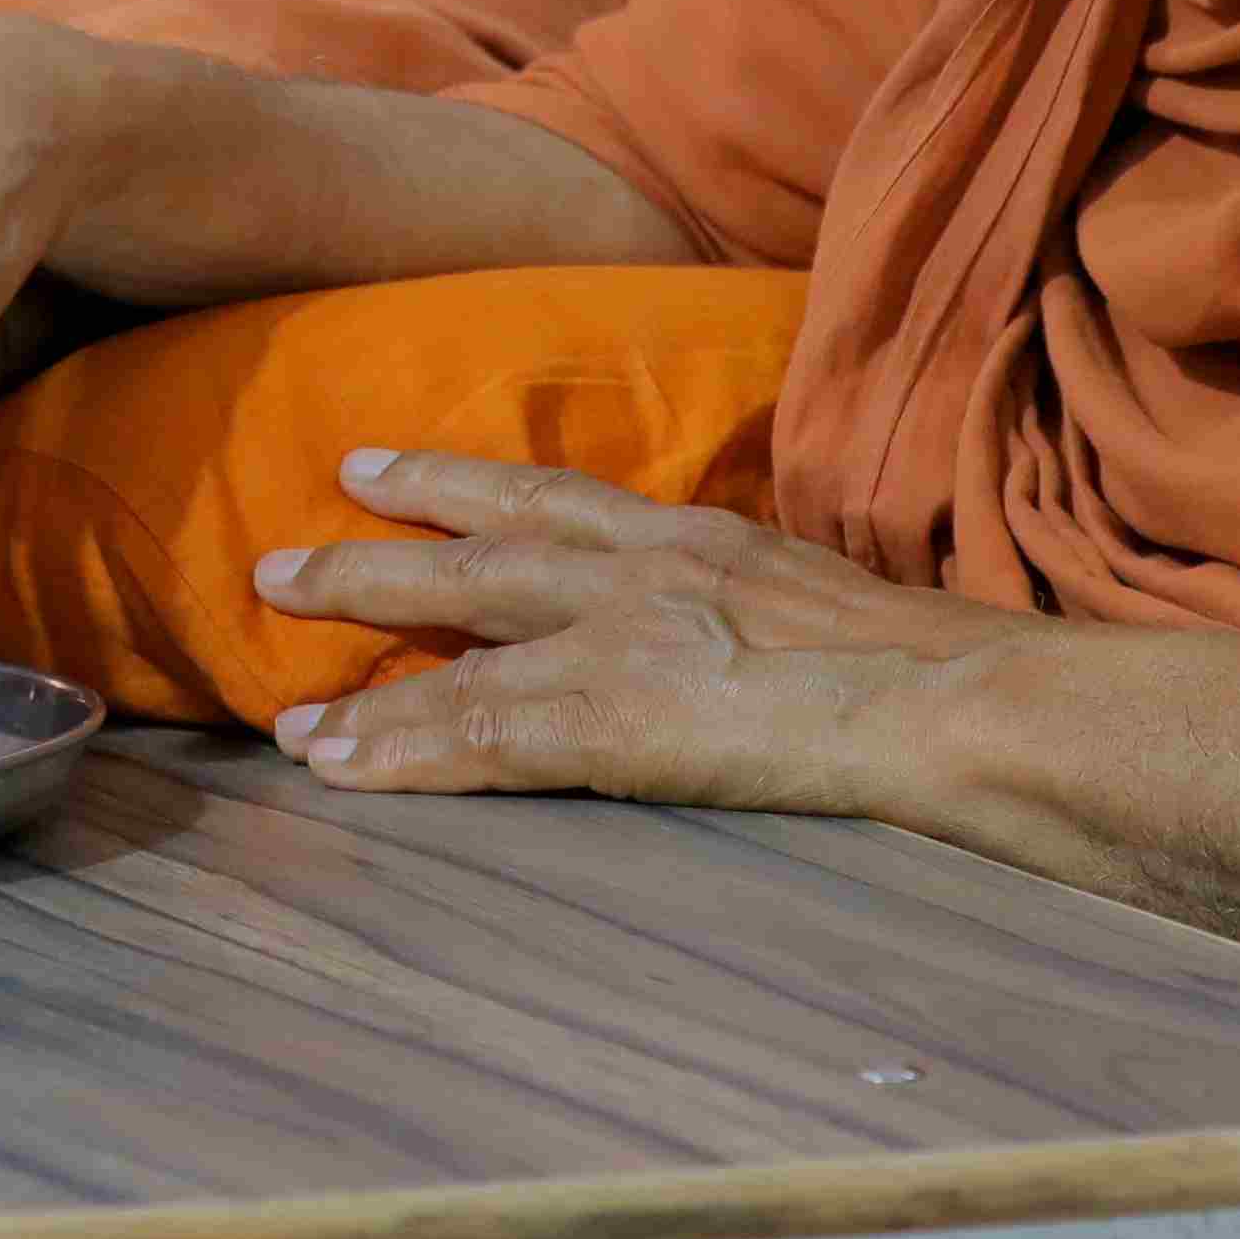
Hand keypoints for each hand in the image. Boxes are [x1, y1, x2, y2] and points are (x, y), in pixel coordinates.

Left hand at [259, 451, 1016, 815]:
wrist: (958, 699)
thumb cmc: (941, 671)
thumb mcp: (844, 606)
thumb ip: (780, 613)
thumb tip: (775, 647)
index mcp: (704, 541)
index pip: (558, 502)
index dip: (464, 487)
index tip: (384, 470)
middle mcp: (645, 570)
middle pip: (479, 551)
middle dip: (377, 555)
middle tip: (284, 556)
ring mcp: (620, 640)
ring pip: (455, 646)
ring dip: (363, 679)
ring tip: (281, 710)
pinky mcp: (609, 719)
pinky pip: (476, 736)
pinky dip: (397, 753)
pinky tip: (334, 768)